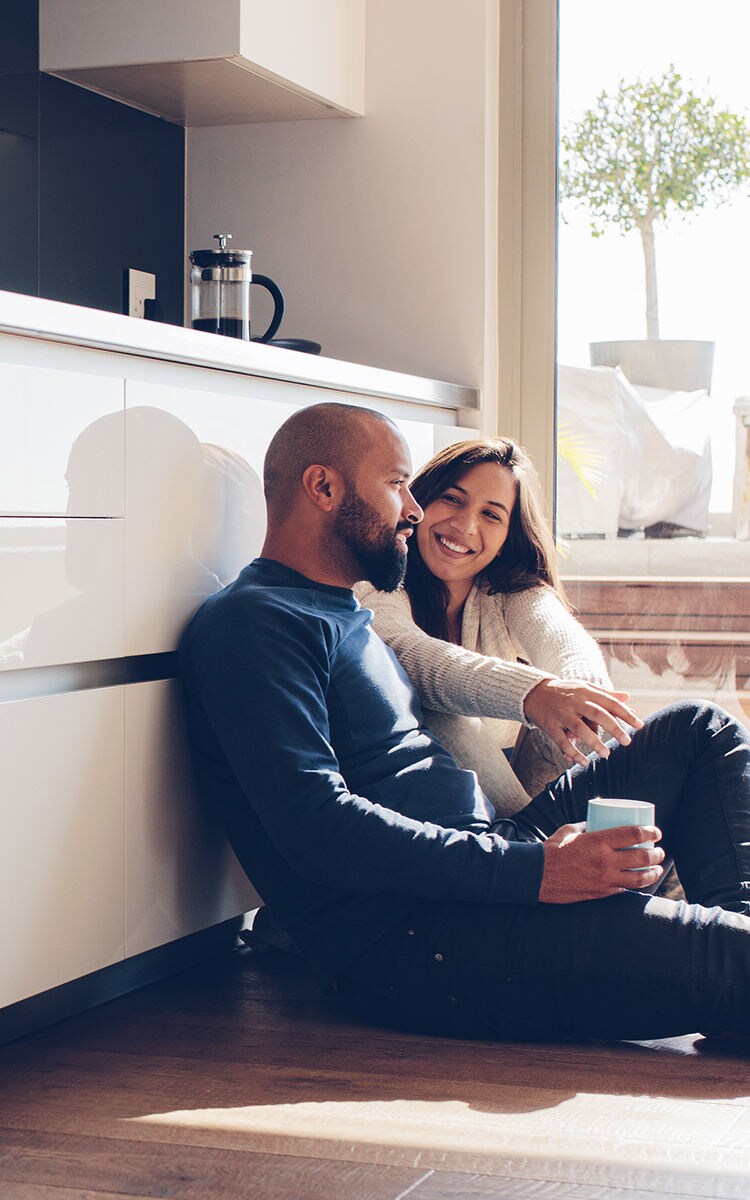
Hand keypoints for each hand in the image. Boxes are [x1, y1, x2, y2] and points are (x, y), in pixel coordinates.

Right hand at [523, 677, 642, 767]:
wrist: (533, 692)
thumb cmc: (564, 691)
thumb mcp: (584, 687)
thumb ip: (605, 693)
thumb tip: (628, 697)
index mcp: (586, 692)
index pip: (609, 702)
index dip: (625, 714)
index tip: (639, 725)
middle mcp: (575, 701)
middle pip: (597, 714)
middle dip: (614, 728)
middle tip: (627, 741)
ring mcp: (562, 713)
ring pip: (580, 729)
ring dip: (594, 742)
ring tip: (606, 754)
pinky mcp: (550, 725)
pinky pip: (562, 741)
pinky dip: (573, 752)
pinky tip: (583, 761)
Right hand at [537, 822, 663, 903]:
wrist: (538, 875)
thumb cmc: (552, 850)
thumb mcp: (569, 830)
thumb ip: (586, 826)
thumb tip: (595, 821)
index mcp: (598, 841)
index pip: (634, 834)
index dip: (650, 832)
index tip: (656, 832)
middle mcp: (605, 861)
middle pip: (642, 857)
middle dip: (656, 853)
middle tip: (659, 850)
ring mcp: (605, 879)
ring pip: (639, 878)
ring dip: (653, 872)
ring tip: (657, 868)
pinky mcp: (601, 892)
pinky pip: (624, 889)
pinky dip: (635, 884)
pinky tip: (639, 880)